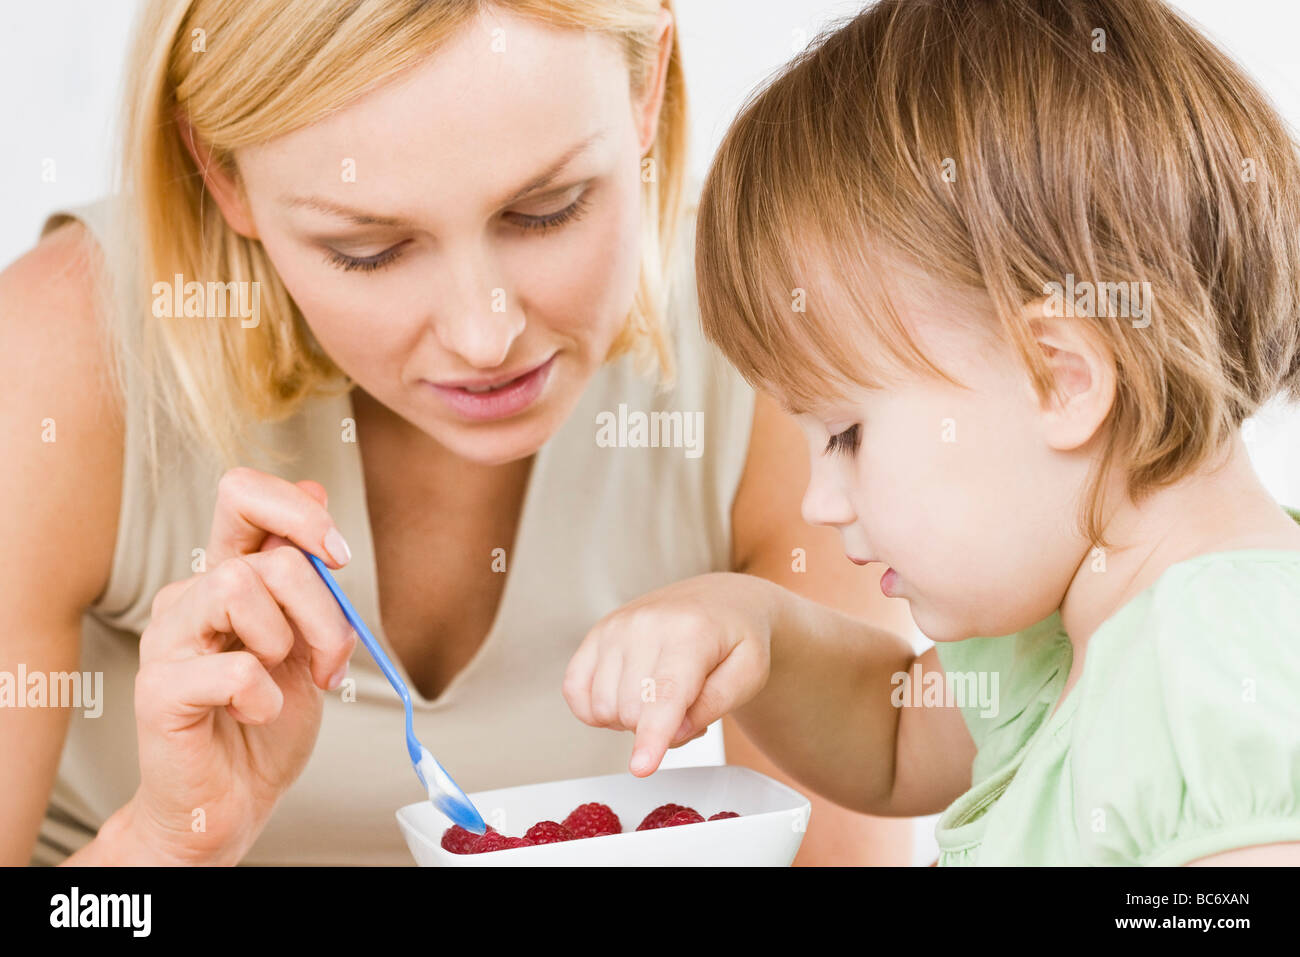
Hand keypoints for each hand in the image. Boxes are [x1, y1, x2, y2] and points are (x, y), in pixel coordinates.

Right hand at [123, 467, 357, 864]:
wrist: (234, 800)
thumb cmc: (269, 720)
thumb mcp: (309, 638)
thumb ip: (308, 575)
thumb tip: (317, 491)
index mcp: (228, 575)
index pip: (243, 495)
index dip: (297, 511)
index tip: (338, 557)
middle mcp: (190, 596)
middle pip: (267, 556)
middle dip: (323, 611)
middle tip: (328, 661)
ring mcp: (167, 638)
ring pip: (242, 589)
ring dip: (288, 646)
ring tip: (278, 686)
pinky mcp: (158, 689)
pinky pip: (235, 668)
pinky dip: (264, 698)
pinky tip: (253, 714)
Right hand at [562, 572, 777, 776]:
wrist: (720, 599)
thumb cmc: (736, 639)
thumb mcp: (749, 673)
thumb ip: (716, 704)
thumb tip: (674, 733)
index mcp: (691, 632)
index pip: (666, 694)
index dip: (652, 736)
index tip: (641, 767)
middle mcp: (645, 624)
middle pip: (632, 711)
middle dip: (659, 729)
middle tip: (688, 708)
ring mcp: (615, 626)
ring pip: (603, 707)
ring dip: (630, 720)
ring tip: (662, 698)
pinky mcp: (596, 634)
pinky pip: (575, 690)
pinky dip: (596, 710)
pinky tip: (626, 699)